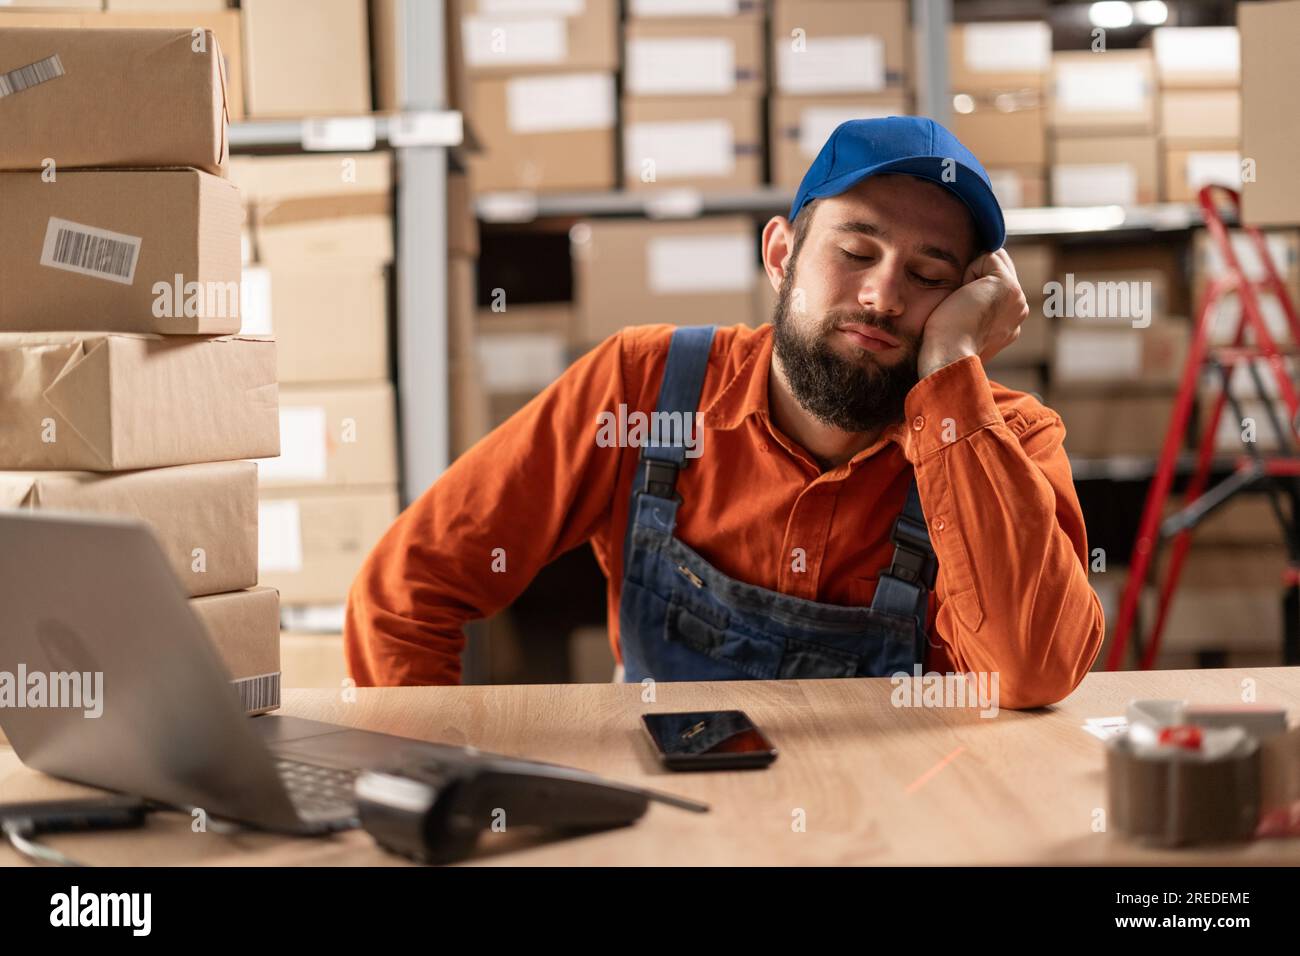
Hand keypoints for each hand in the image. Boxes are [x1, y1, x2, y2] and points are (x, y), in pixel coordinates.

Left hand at [917, 248, 1029, 378]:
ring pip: (993, 260)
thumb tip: (962, 287)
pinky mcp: (1009, 285)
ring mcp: (1018, 297)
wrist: (948, 356)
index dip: (974, 281)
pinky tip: (964, 297)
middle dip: (974, 274)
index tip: (959, 305)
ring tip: (962, 302)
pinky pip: (987, 257)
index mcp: (1010, 321)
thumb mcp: (961, 324)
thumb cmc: (943, 344)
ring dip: (971, 275)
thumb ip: (973, 307)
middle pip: (999, 266)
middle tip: (960, 304)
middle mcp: (1019, 308)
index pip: (996, 283)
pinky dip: (969, 273)